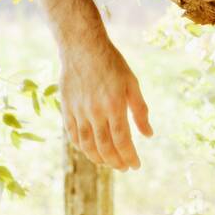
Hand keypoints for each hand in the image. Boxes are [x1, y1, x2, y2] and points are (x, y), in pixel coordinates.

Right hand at [59, 32, 152, 170]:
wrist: (82, 47)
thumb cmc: (112, 63)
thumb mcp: (132, 83)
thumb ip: (140, 110)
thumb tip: (148, 135)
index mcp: (114, 106)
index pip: (122, 141)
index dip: (129, 156)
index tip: (136, 165)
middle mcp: (95, 112)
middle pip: (105, 147)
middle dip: (116, 162)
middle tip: (124, 167)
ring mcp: (79, 112)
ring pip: (87, 145)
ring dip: (98, 158)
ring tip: (108, 163)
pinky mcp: (66, 109)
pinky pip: (73, 135)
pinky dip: (82, 147)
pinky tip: (90, 151)